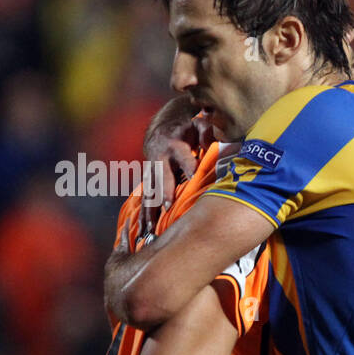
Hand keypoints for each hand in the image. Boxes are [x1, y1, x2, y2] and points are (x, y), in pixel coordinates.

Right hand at [141, 97, 213, 235]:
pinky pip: (145, 196)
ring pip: (149, 189)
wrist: (165, 124)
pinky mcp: (148, 177)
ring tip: (149, 228)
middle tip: (167, 205)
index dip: (188, 164)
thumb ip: (206, 131)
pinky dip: (143, 214)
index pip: (183, 155)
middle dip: (163, 190)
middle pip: (161, 175)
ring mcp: (151, 168)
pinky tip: (143, 231)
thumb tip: (211, 142)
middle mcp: (160, 157)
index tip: (193, 175)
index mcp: (174, 143)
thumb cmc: (188, 126)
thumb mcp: (199, 123)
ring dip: (149, 208)